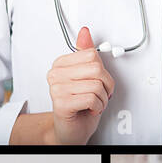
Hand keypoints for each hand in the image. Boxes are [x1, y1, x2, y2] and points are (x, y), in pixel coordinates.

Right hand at [47, 27, 112, 143]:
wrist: (70, 130)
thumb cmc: (79, 105)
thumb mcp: (86, 77)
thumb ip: (85, 54)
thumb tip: (84, 32)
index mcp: (60, 64)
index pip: (91, 55)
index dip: (102, 71)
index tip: (98, 81)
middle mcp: (55, 75)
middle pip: (96, 68)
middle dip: (105, 85)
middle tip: (99, 94)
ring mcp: (56, 88)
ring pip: (96, 85)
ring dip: (102, 99)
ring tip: (93, 103)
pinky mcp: (61, 103)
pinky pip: (92, 99)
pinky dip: (97, 107)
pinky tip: (90, 110)